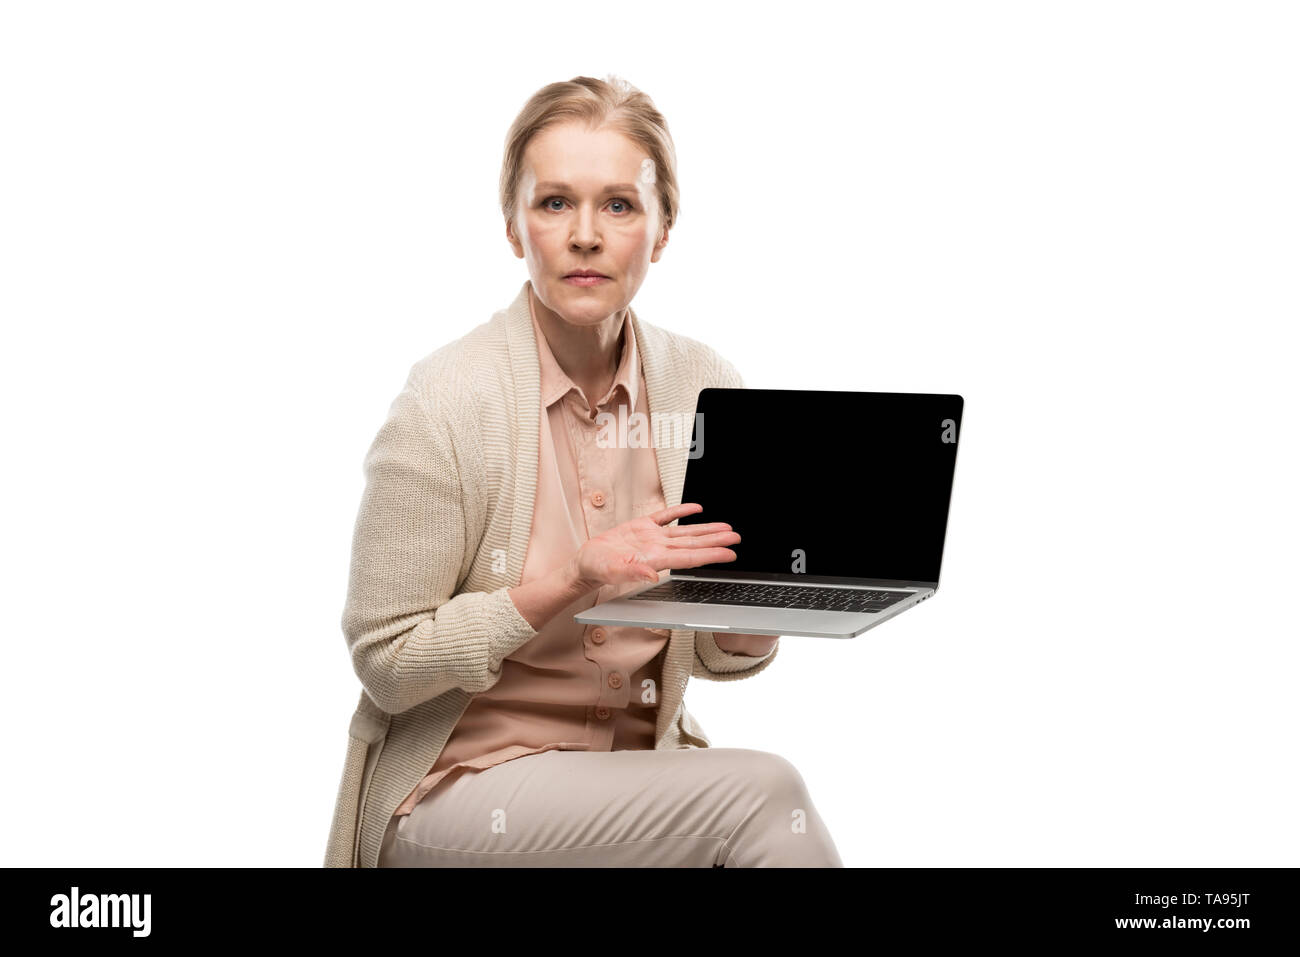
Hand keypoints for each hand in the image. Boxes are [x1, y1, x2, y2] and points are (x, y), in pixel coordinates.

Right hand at [566, 502, 739, 592]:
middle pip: (694, 544)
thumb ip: (633, 573)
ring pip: (686, 532)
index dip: (712, 555)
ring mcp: (652, 537)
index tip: (730, 554)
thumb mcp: (612, 571)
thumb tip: (653, 575)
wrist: (586, 562)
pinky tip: (696, 508)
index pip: (690, 557)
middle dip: (717, 541)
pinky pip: (667, 516)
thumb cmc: (598, 568)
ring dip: (706, 530)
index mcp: (655, 558)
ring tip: (726, 528)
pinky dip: (682, 511)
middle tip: (737, 539)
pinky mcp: (643, 526)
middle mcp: (658, 548)